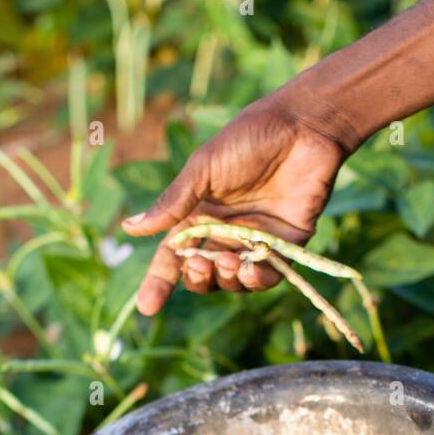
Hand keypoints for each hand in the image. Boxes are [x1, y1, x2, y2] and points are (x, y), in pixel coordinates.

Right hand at [121, 96, 345, 315]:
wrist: (303, 127)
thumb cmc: (249, 138)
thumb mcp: (203, 169)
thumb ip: (172, 203)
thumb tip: (130, 228)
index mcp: (199, 214)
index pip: (173, 256)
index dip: (159, 282)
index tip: (148, 306)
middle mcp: (224, 232)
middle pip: (202, 274)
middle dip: (196, 278)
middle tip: (198, 264)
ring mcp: (255, 241)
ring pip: (233, 280)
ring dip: (225, 279)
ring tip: (228, 261)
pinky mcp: (286, 245)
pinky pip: (267, 276)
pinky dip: (255, 280)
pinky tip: (249, 269)